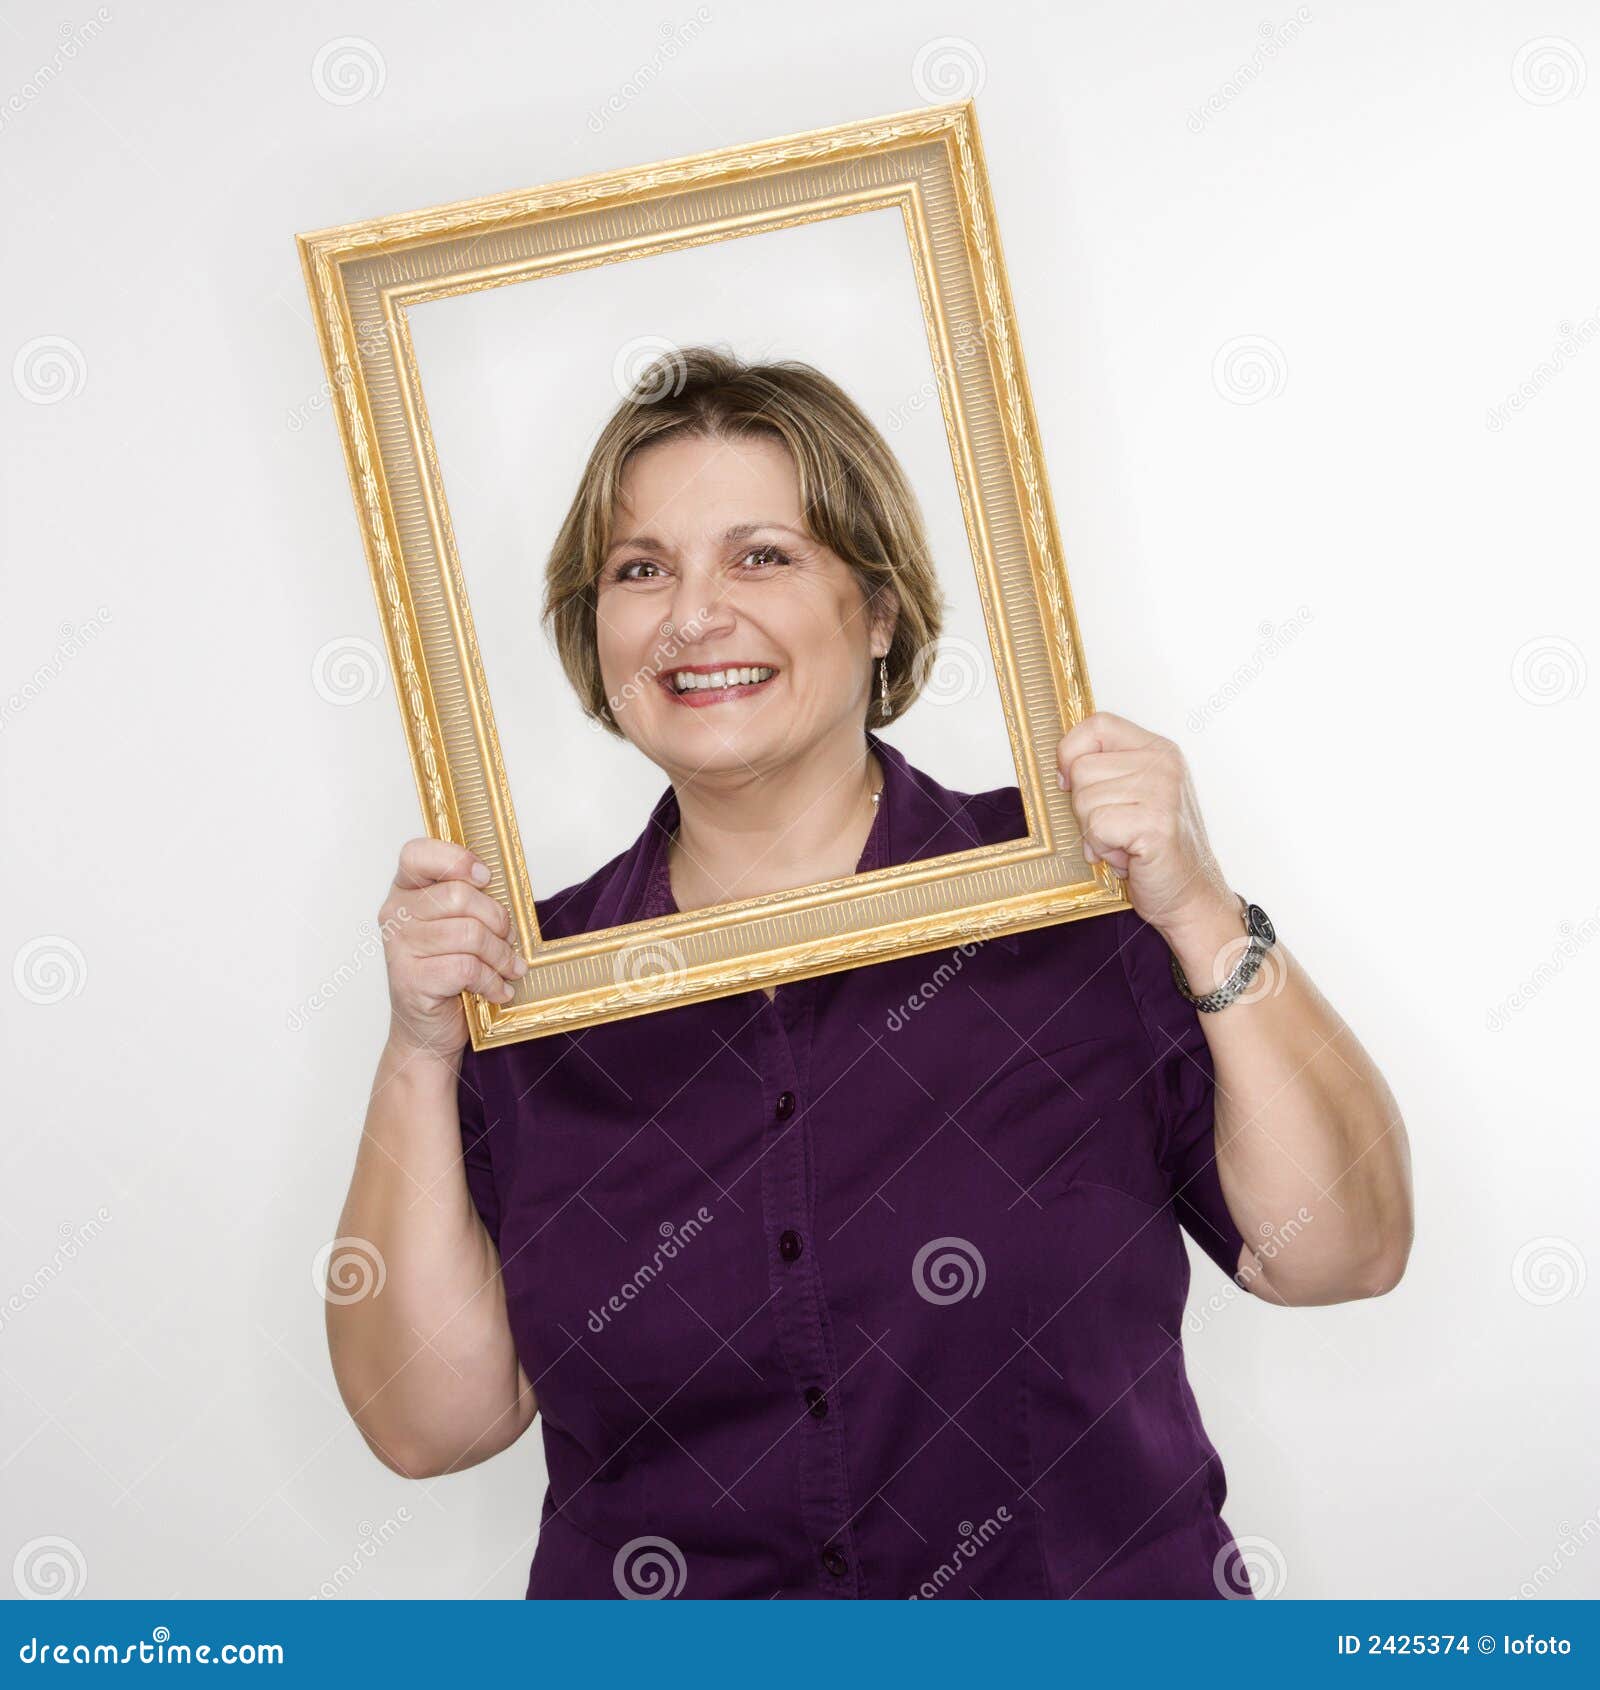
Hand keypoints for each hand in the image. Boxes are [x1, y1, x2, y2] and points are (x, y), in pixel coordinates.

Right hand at [378, 839, 524, 1061]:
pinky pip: (467, 968)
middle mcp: (395, 914)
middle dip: (497, 920)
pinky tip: (498, 991)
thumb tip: (505, 892)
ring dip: (500, 956)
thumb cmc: (448, 972)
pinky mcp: (410, 979)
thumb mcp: (459, 927)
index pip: (417, 854)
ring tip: (508, 969)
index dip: (456, 859)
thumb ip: (471, 902)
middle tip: (508, 939)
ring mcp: (399, 947)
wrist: (428, 1030)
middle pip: (459, 896)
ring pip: (469, 934)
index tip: (485, 877)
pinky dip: (492, 981)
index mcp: (405, 890)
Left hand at [1055, 711, 1236, 940]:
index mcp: (1158, 750)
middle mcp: (1164, 764)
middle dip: (1085, 808)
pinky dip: (1103, 849)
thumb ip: (1105, 773)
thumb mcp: (1131, 797)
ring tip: (1125, 843)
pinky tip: (1128, 856)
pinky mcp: (1156, 823)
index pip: (1098, 725)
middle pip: (1082, 769)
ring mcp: (1163, 792)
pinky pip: (1097, 827)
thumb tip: (1061, 769)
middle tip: (1116, 829)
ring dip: (1095, 833)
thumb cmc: (1153, 850)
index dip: (1071, 752)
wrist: (1190, 895)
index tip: (1068, 782)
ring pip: (1084, 800)